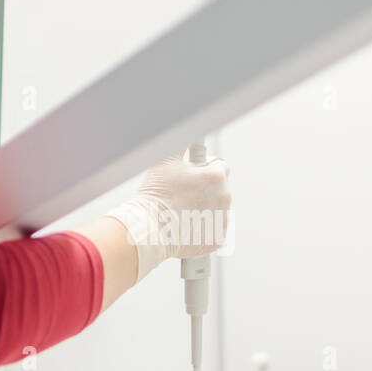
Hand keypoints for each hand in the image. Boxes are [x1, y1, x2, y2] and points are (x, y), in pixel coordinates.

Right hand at [102, 150, 231, 282]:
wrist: (147, 228)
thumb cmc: (155, 194)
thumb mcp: (166, 159)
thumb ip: (182, 142)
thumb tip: (187, 130)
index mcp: (216, 178)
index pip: (220, 166)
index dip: (204, 167)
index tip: (192, 174)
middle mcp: (224, 199)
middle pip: (219, 189)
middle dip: (204, 189)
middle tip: (182, 194)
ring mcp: (220, 221)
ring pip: (217, 209)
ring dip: (205, 208)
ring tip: (182, 210)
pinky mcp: (215, 240)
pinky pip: (213, 231)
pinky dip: (203, 228)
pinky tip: (187, 225)